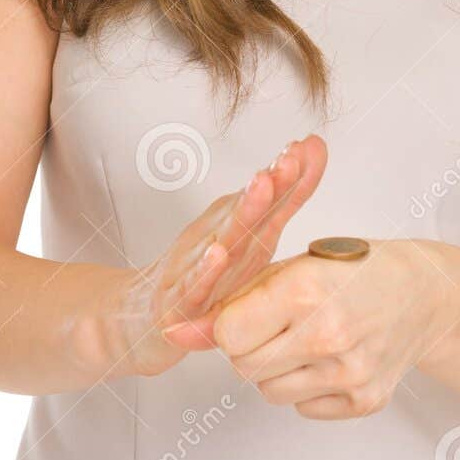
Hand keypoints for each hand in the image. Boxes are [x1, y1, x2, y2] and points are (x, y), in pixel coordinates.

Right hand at [79, 134, 327, 380]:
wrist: (147, 314)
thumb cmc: (206, 272)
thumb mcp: (255, 236)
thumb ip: (285, 198)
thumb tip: (312, 148)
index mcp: (243, 228)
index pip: (274, 200)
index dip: (294, 175)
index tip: (313, 146)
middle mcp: (222, 239)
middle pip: (250, 211)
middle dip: (271, 183)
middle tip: (289, 158)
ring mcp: (199, 267)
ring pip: (225, 239)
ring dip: (244, 211)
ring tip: (261, 185)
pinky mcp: (180, 300)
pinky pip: (195, 285)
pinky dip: (206, 270)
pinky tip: (217, 253)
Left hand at [179, 238, 453, 418]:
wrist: (423, 293)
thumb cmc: (354, 270)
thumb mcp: (291, 269)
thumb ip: (233, 302)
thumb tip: (175, 335)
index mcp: (306, 289)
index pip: (228, 334)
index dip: (231, 324)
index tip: (250, 312)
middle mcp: (328, 334)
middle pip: (243, 367)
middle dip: (249, 348)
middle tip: (280, 325)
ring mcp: (350, 372)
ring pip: (269, 392)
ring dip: (276, 369)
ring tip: (305, 339)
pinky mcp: (364, 400)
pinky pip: (302, 408)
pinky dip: (307, 387)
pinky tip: (330, 357)